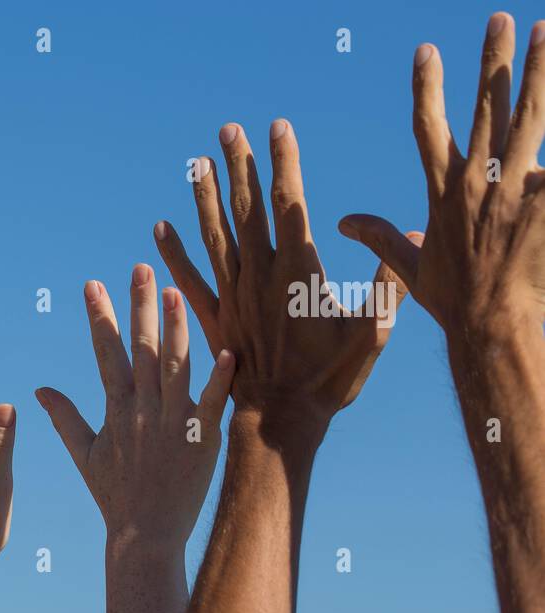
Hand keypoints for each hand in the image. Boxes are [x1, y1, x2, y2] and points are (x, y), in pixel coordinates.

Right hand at [36, 265, 232, 548]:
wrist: (146, 536)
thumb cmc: (116, 497)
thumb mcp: (85, 455)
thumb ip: (65, 417)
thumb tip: (40, 389)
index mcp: (116, 411)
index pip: (106, 354)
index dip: (100, 317)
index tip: (93, 283)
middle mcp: (142, 411)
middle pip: (141, 349)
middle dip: (139, 306)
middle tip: (141, 267)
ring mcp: (173, 424)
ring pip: (175, 367)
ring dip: (176, 328)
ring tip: (176, 290)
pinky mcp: (202, 441)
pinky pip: (211, 405)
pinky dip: (219, 380)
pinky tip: (229, 351)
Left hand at [154, 121, 407, 434]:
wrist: (282, 419)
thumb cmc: (331, 378)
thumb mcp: (371, 331)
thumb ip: (388, 282)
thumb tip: (413, 232)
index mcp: (297, 271)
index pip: (288, 203)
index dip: (282, 163)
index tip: (277, 127)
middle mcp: (259, 276)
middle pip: (246, 210)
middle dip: (239, 166)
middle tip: (228, 128)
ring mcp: (233, 296)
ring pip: (215, 236)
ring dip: (205, 198)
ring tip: (197, 163)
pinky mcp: (215, 318)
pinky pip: (190, 279)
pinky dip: (173, 253)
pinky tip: (158, 229)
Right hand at [340, 14, 544, 347]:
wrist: (489, 326)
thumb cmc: (451, 300)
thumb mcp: (410, 266)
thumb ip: (380, 237)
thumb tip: (343, 223)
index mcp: (443, 191)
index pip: (428, 127)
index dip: (427, 87)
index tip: (426, 50)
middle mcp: (476, 181)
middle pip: (487, 108)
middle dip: (495, 61)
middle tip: (502, 19)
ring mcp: (514, 189)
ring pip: (532, 118)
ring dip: (541, 72)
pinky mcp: (544, 203)